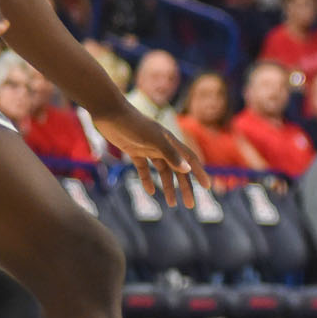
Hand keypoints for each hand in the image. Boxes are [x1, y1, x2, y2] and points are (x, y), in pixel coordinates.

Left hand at [93, 105, 207, 207]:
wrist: (109, 112)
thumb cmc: (133, 124)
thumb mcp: (153, 140)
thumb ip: (170, 154)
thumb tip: (187, 170)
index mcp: (171, 142)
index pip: (190, 160)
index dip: (200, 173)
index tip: (207, 187)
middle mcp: (163, 146)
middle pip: (178, 171)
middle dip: (185, 188)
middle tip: (190, 205)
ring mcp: (148, 149)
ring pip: (163, 172)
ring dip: (168, 188)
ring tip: (172, 204)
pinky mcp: (134, 151)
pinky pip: (144, 169)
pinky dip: (148, 180)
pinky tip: (150, 192)